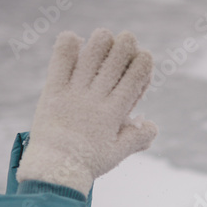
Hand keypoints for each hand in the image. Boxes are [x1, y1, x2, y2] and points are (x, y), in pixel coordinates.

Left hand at [16, 27, 158, 195]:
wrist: (55, 169)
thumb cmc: (88, 163)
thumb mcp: (117, 154)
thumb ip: (137, 138)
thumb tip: (153, 126)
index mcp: (114, 113)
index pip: (135, 78)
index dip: (143, 62)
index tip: (144, 56)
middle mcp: (95, 99)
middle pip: (115, 61)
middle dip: (125, 44)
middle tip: (127, 38)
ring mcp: (74, 93)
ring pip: (91, 55)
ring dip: (101, 41)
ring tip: (104, 36)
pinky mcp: (53, 90)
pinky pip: (60, 60)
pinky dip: (68, 46)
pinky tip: (75, 40)